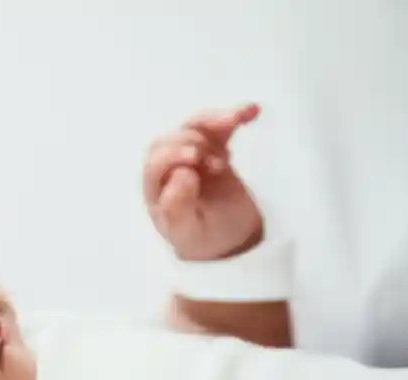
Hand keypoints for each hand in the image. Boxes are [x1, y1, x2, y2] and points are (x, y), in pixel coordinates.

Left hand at [144, 103, 262, 260]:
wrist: (230, 240)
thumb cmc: (203, 238)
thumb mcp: (188, 232)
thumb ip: (178, 208)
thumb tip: (181, 175)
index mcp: (156, 188)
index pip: (156, 160)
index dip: (174, 154)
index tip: (196, 158)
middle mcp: (169, 168)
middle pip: (173, 138)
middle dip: (194, 139)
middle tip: (218, 162)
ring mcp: (192, 156)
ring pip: (195, 127)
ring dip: (213, 121)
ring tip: (234, 122)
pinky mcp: (214, 150)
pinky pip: (220, 128)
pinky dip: (234, 117)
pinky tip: (252, 111)